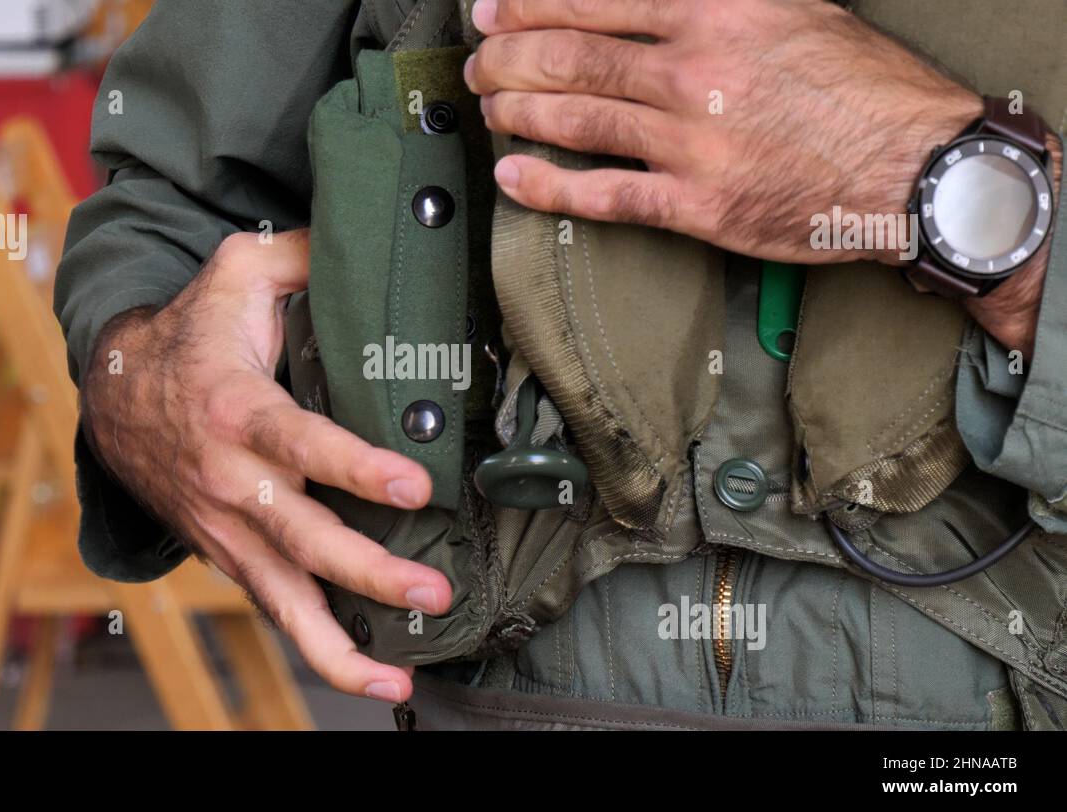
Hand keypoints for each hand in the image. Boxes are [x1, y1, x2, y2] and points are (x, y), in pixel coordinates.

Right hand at [80, 229, 451, 702]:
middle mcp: (230, 480)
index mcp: (236, 407)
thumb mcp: (235, 272)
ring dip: (343, 639)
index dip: (355, 467)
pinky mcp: (230, 556)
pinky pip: (276, 612)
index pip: (300, 443)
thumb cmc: (188, 332)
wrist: (112, 397)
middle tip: (430, 590)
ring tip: (400, 669)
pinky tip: (375, 677)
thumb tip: (377, 230)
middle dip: (367, 571)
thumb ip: (304, 253)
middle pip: (300, 539)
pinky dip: (321, 652)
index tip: (413, 486)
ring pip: (283, 598)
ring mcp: (227, 529)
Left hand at [465, 0, 982, 264]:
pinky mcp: (698, 205)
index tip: (492, 9)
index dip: (527, 4)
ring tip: (490, 108)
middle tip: (479, 64)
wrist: (917, 167)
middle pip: (569, 59)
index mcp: (716, 11)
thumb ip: (711, 1)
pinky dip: (549, 185)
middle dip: (508, 59)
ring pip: (576, 121)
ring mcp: (691, 142)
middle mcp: (694, 71)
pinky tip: (515, 176)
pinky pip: (604, 194)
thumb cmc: (861, 87)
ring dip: (518, 112)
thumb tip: (645, 4)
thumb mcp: (790, 7)